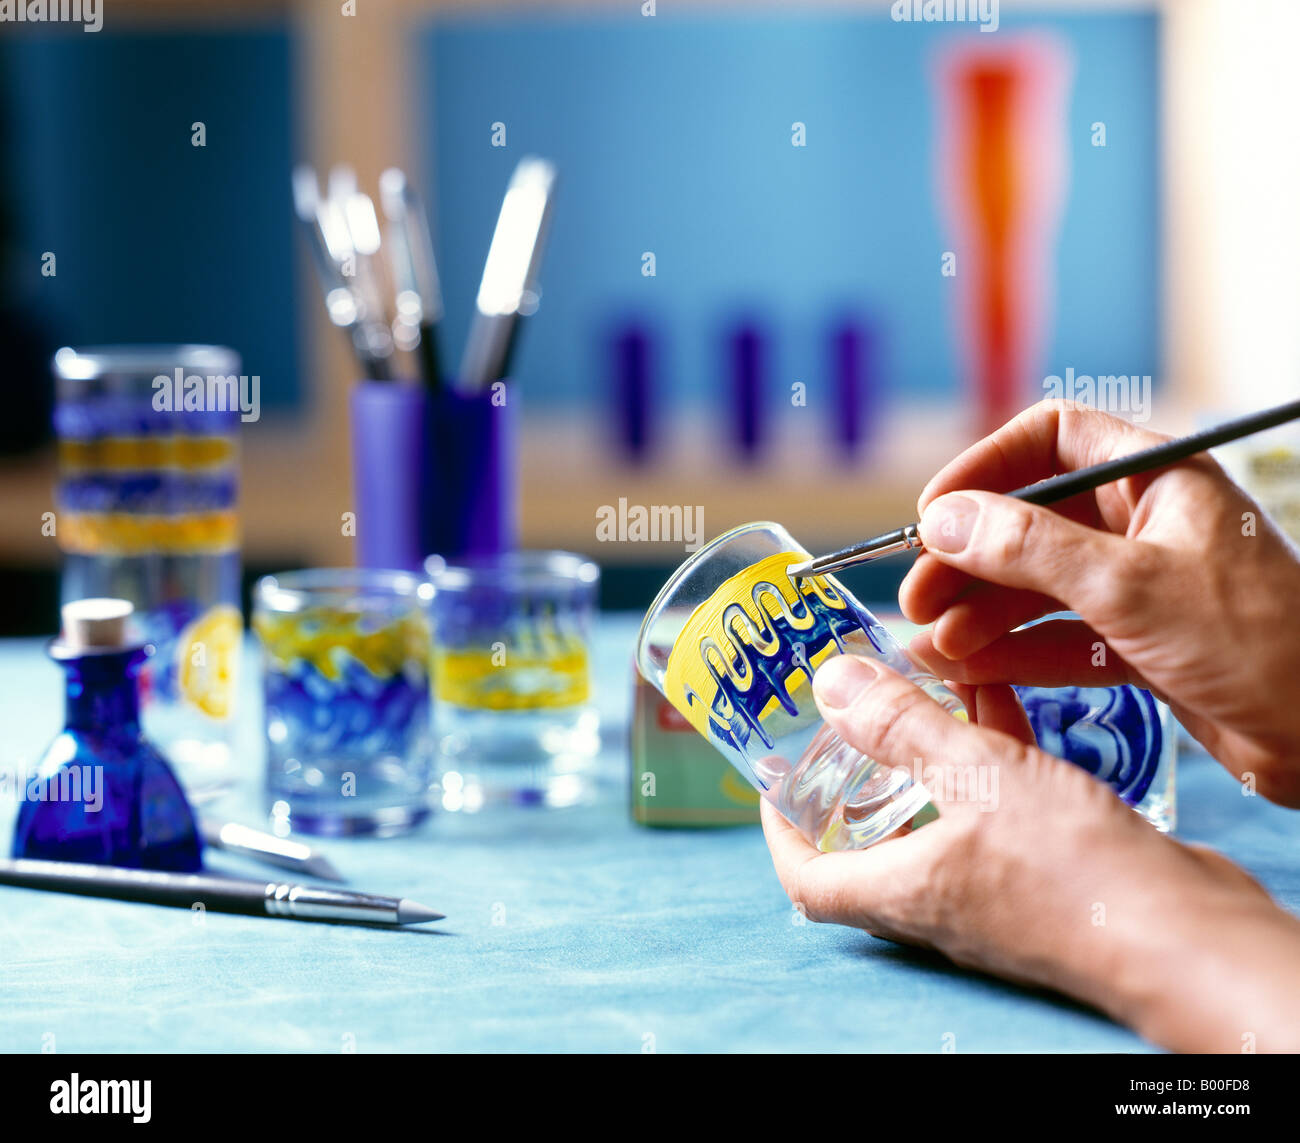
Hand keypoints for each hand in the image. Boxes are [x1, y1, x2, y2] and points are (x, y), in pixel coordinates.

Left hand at [762, 654, 1299, 1050]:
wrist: (1189, 934)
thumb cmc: (1072, 869)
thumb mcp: (974, 776)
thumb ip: (900, 727)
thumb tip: (830, 684)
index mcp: (902, 890)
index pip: (806, 879)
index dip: (777, 833)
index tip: (772, 782)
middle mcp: (940, 899)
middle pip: (870, 842)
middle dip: (855, 780)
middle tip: (849, 720)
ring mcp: (994, 892)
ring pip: (943, 815)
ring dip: (930, 755)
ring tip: (922, 688)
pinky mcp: (1046, 876)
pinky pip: (1000, 809)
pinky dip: (991, 759)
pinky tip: (998, 702)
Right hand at [898, 399, 1299, 805]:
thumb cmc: (1260, 642)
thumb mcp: (1129, 585)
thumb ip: (1028, 549)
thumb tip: (942, 519)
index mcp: (1154, 478)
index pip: (1050, 439)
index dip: (984, 468)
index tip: (933, 514)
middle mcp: (1141, 525)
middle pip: (1027, 521)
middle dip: (966, 560)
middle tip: (916, 599)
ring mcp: (1138, 587)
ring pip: (1035, 586)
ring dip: (978, 614)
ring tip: (930, 648)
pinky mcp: (1137, 645)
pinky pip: (1055, 638)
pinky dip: (1009, 654)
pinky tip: (964, 670)